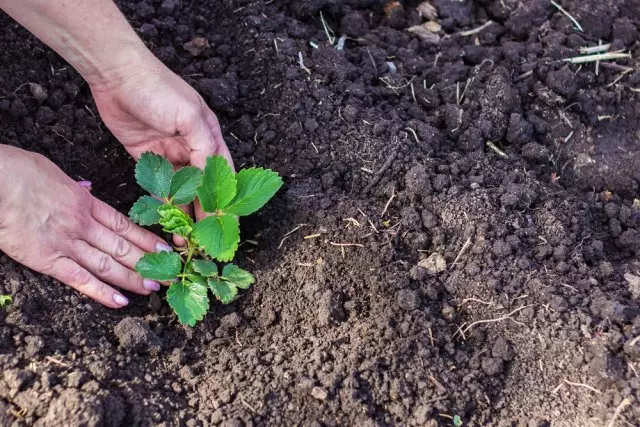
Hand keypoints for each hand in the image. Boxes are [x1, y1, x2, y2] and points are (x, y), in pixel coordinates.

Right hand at [0, 145, 171, 307]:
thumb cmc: (18, 171)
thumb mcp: (55, 173)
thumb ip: (74, 188)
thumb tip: (85, 191)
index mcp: (86, 203)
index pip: (124, 225)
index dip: (147, 239)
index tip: (164, 249)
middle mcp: (83, 225)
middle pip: (123, 247)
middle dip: (148, 263)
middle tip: (169, 274)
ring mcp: (67, 243)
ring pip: (108, 264)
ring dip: (133, 278)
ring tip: (154, 289)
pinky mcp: (48, 259)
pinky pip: (80, 279)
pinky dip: (101, 292)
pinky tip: (120, 302)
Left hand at [90, 59, 232, 222]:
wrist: (117, 74)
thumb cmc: (159, 90)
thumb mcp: (190, 116)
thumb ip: (204, 148)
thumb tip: (210, 178)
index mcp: (208, 135)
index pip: (222, 173)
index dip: (225, 198)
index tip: (226, 224)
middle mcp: (191, 146)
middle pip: (201, 186)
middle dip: (203, 212)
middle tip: (201, 238)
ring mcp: (168, 152)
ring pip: (180, 190)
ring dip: (182, 212)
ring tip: (182, 236)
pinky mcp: (145, 156)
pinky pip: (157, 185)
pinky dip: (162, 201)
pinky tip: (164, 219)